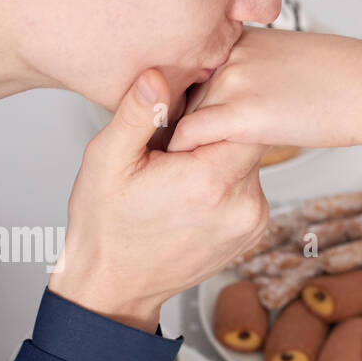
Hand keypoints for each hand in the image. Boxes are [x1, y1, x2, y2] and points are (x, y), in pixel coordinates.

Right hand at [49, 68, 268, 332]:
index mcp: (210, 181)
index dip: (220, 106)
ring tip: (182, 169)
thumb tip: (157, 75)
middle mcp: (243, 204)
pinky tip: (194, 189)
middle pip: (251, 139)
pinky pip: (251, 187)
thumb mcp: (107, 160)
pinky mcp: (255, 230)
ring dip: (223, 157)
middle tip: (179, 142)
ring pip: (251, 162)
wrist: (114, 285)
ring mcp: (254, 220)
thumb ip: (137, 114)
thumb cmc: (106, 225)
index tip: (192, 111)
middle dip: (220, 131)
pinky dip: (228, 181)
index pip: (245, 118)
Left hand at [167, 27, 361, 154]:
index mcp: (238, 39)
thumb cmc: (342, 80)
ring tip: (171, 169)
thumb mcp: (288, 58)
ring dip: (174, 144)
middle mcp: (228, 54)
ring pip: (177, 117)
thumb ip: (252, 68)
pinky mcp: (241, 113)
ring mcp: (232, 81)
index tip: (170, 123)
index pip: (186, 69)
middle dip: (172, 123)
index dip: (176, 100)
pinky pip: (189, 137)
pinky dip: (182, 156)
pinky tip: (187, 172)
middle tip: (162, 154)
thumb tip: (237, 92)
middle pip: (178, 94)